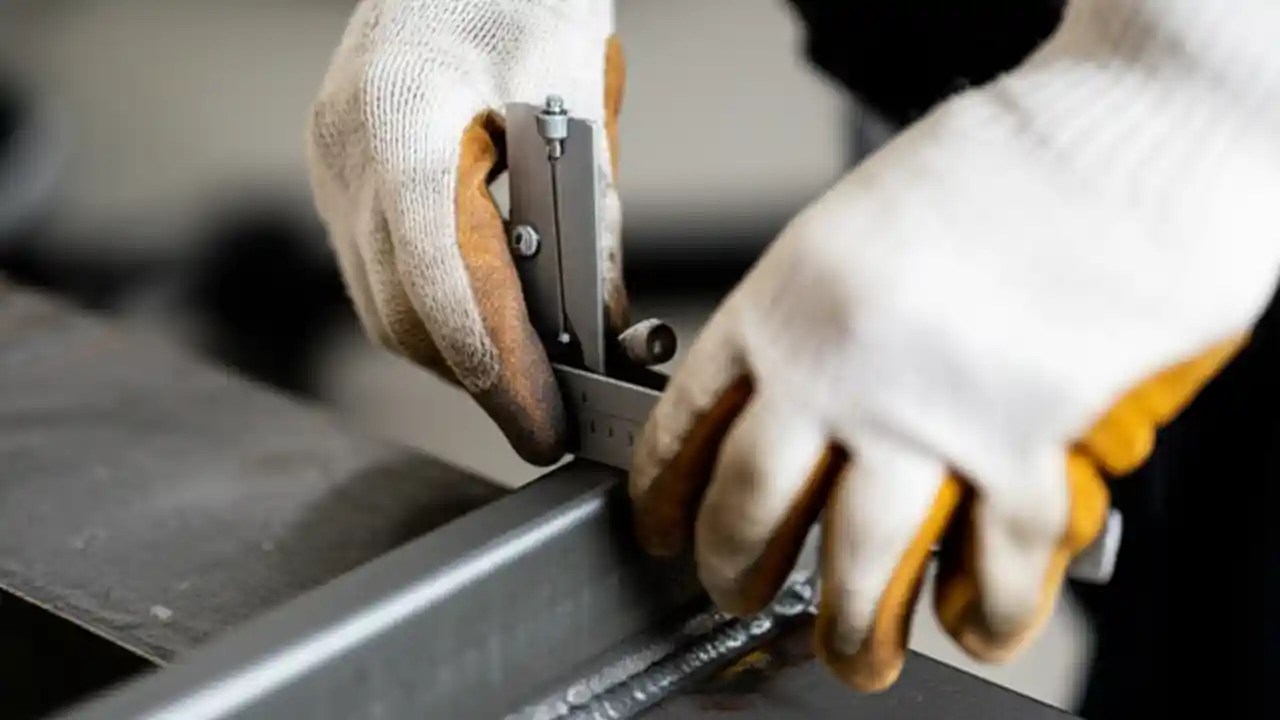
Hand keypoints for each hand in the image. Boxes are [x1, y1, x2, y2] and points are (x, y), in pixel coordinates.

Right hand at [307, 0, 626, 463]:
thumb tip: (605, 325)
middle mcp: (348, 151)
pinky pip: (380, 273)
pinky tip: (492, 319)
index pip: (437, 277)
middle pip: (405, 311)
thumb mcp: (577, 93)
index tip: (543, 425)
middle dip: (484, 376)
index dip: (494, 368)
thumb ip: (589, 213)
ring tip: (533, 376)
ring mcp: (333, 166)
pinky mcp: (341, 175)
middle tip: (555, 414)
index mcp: (402, 116)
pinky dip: (439, 311)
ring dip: (461, 352)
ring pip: (385, 306)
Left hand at [629, 2, 1279, 690]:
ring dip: (850, 627)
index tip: (660, 529)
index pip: (687, 424)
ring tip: (851, 653)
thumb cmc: (994, 167)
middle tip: (735, 596)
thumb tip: (794, 400)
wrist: (1114, 143)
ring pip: (857, 561)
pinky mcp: (1023, 450)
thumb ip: (814, 319)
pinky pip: (992, 566)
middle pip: (751, 507)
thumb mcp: (854, 225)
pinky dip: (985, 614)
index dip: (664, 495)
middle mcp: (837, 368)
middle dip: (733, 571)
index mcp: (782, 304)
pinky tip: (974, 626)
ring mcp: (926, 415)